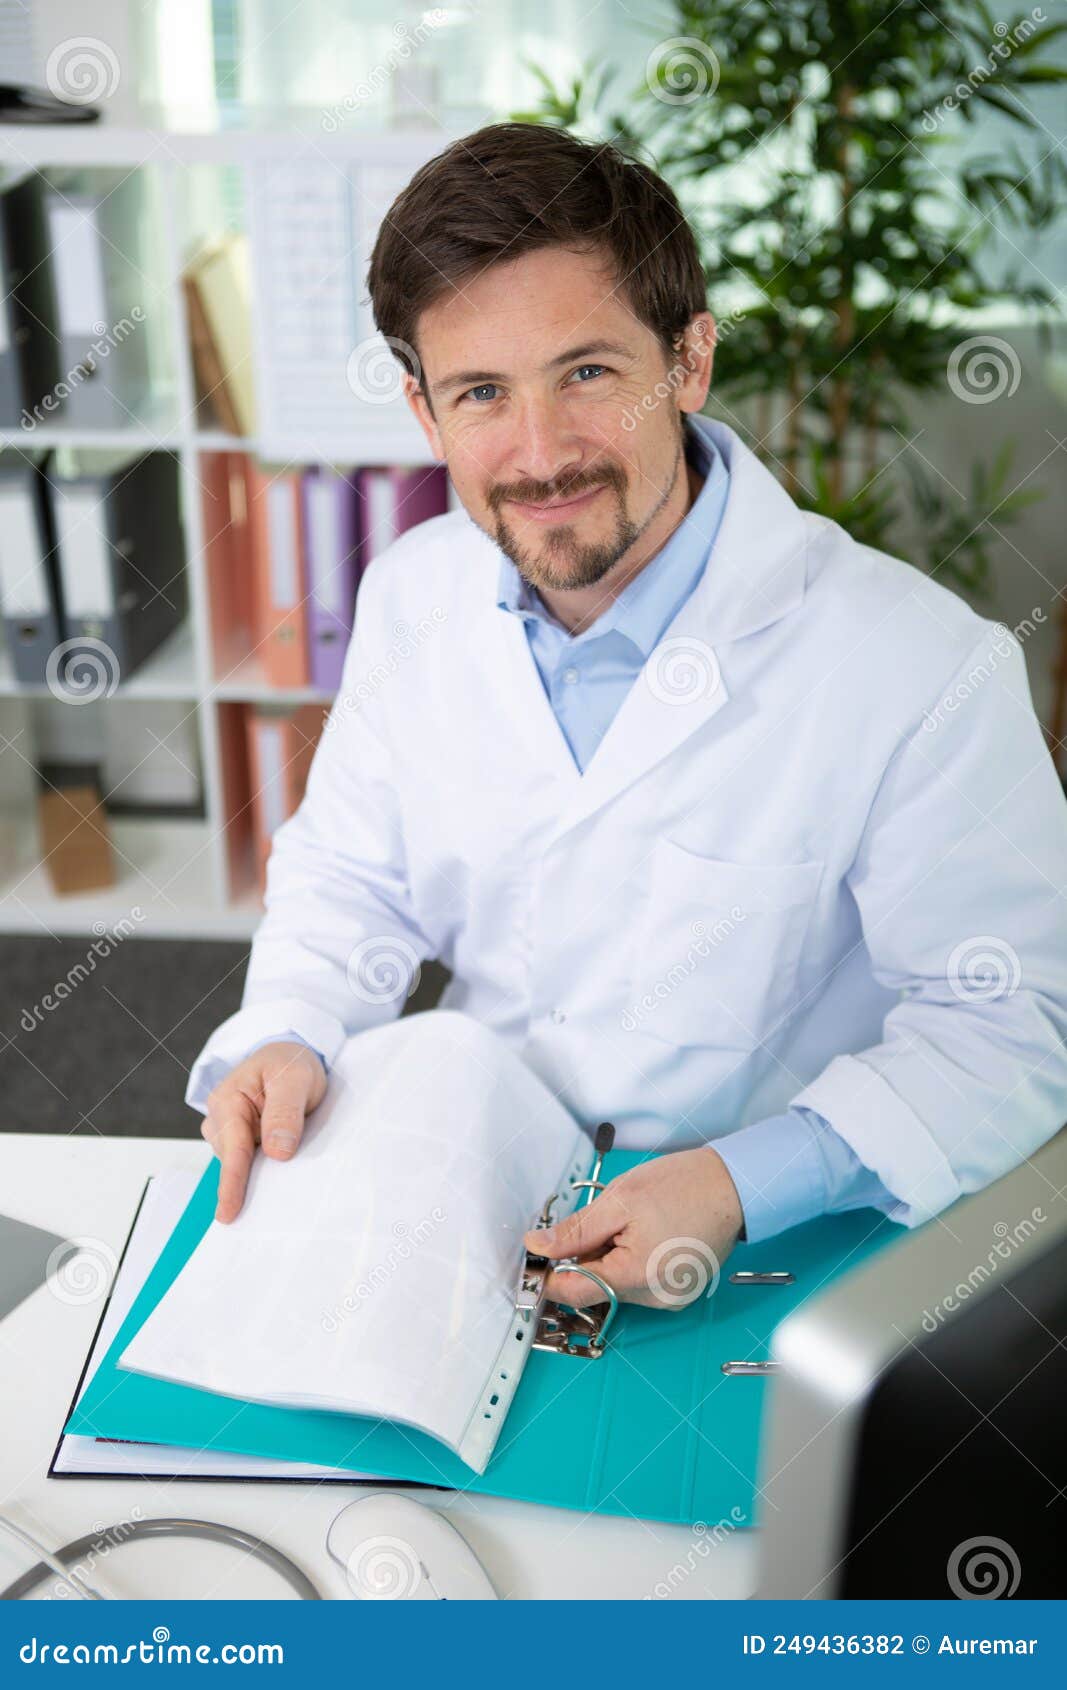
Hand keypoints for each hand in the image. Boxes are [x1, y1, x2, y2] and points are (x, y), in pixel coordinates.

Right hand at [200, 1040, 327, 1222]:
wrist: (288, 1056)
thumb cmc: (288, 1062)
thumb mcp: (294, 1078)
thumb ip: (285, 1112)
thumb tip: (277, 1152)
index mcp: (227, 1100)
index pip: (233, 1147)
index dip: (232, 1182)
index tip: (229, 1211)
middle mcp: (220, 1118)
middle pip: (235, 1161)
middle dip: (253, 1180)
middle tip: (281, 1192)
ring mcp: (228, 1131)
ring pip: (242, 1164)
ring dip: (261, 1172)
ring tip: (287, 1165)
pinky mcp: (240, 1141)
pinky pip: (250, 1161)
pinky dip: (263, 1167)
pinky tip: (278, 1166)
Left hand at [522, 1147, 743, 1309]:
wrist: (735, 1186)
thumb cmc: (684, 1186)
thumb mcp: (620, 1199)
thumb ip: (576, 1230)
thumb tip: (539, 1246)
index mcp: (637, 1276)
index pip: (574, 1291)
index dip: (549, 1276)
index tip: (534, 1259)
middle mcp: (655, 1298)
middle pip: (596, 1287)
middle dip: (586, 1256)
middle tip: (600, 1220)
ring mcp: (670, 1299)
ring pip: (617, 1285)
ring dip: (610, 1258)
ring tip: (633, 1223)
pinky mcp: (679, 1293)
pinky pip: (639, 1283)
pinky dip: (631, 1262)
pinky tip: (647, 1235)